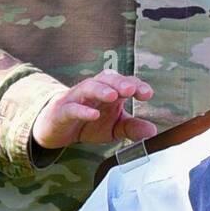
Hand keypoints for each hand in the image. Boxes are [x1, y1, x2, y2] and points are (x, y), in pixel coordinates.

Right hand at [32, 69, 157, 148]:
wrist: (57, 128)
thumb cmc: (89, 122)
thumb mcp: (113, 128)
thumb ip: (132, 128)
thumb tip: (153, 131)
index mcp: (109, 91)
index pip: (125, 82)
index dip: (137, 86)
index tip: (147, 94)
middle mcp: (94, 90)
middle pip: (107, 78)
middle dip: (120, 82)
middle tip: (131, 90)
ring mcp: (77, 99)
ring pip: (88, 87)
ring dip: (100, 90)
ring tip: (112, 96)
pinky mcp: (62, 111)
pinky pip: (72, 108)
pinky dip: (82, 110)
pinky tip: (93, 115)